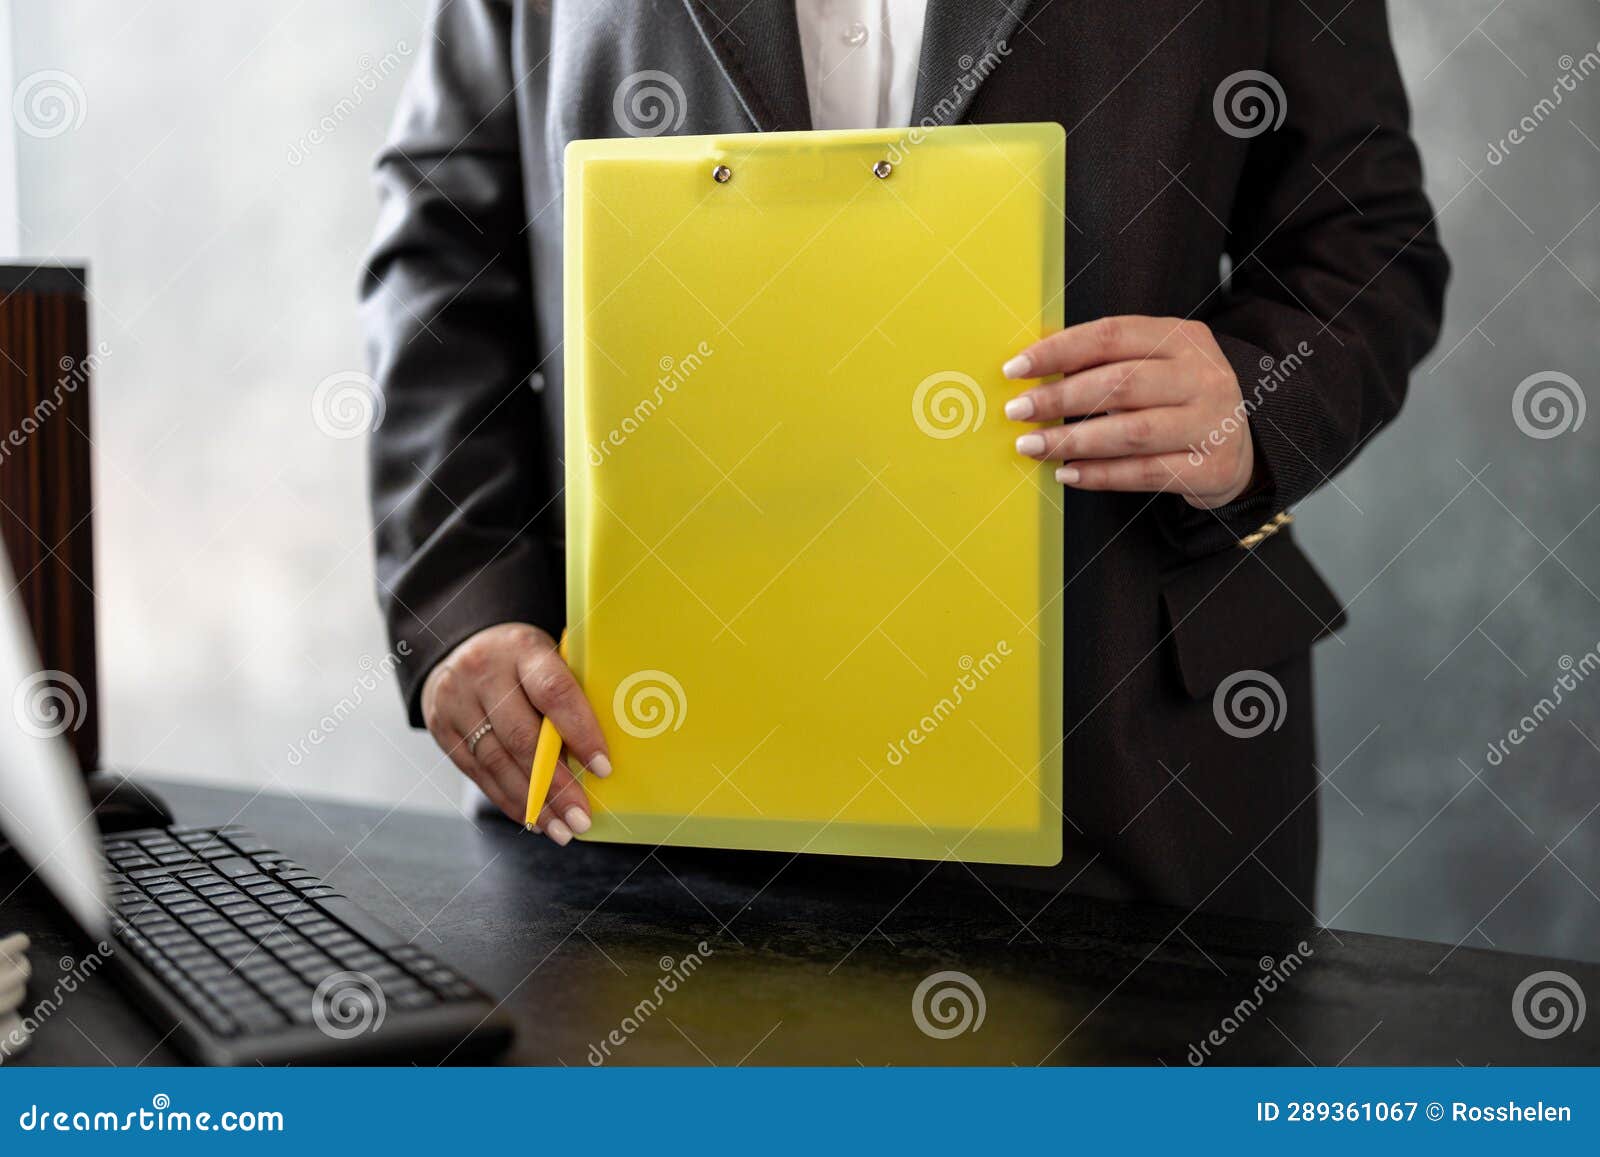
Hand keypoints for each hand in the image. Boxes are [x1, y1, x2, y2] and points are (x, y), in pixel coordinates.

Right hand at [420, 623, 611, 844]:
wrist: (459, 648)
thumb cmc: (523, 661)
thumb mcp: (547, 658)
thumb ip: (570, 693)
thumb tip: (602, 755)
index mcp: (522, 648)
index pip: (554, 692)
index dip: (580, 732)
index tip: (603, 768)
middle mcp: (484, 673)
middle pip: (522, 737)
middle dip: (556, 784)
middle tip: (582, 818)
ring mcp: (457, 701)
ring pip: (497, 762)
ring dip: (534, 803)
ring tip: (562, 830)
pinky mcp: (442, 729)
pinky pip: (478, 773)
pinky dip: (509, 800)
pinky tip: (534, 819)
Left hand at [1002, 316, 1256, 508]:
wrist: (1242, 447)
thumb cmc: (1179, 400)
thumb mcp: (1157, 365)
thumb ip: (1109, 362)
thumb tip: (1033, 373)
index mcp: (1183, 338)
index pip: (1112, 335)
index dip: (1058, 350)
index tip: (1016, 368)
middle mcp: (1202, 376)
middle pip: (1120, 383)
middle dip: (1059, 398)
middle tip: (1017, 411)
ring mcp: (1211, 423)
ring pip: (1131, 431)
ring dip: (1072, 440)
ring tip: (1031, 445)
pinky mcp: (1210, 468)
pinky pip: (1145, 473)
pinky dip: (1100, 475)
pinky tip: (1066, 473)